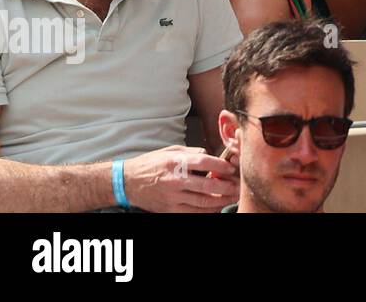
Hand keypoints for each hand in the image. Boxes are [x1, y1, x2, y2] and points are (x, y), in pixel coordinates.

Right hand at [124, 145, 239, 212]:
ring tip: (232, 197)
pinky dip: (207, 211)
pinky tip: (216, 207)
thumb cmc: (150, 164)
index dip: (221, 166)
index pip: (204, 163)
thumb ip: (191, 152)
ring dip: (221, 201)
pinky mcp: (169, 210)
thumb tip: (210, 155)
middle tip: (238, 186)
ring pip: (202, 202)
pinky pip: (192, 213)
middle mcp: (174, 181)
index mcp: (175, 162)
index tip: (231, 168)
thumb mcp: (170, 151)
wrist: (127, 182)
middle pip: (207, 186)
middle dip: (226, 187)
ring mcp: (172, 197)